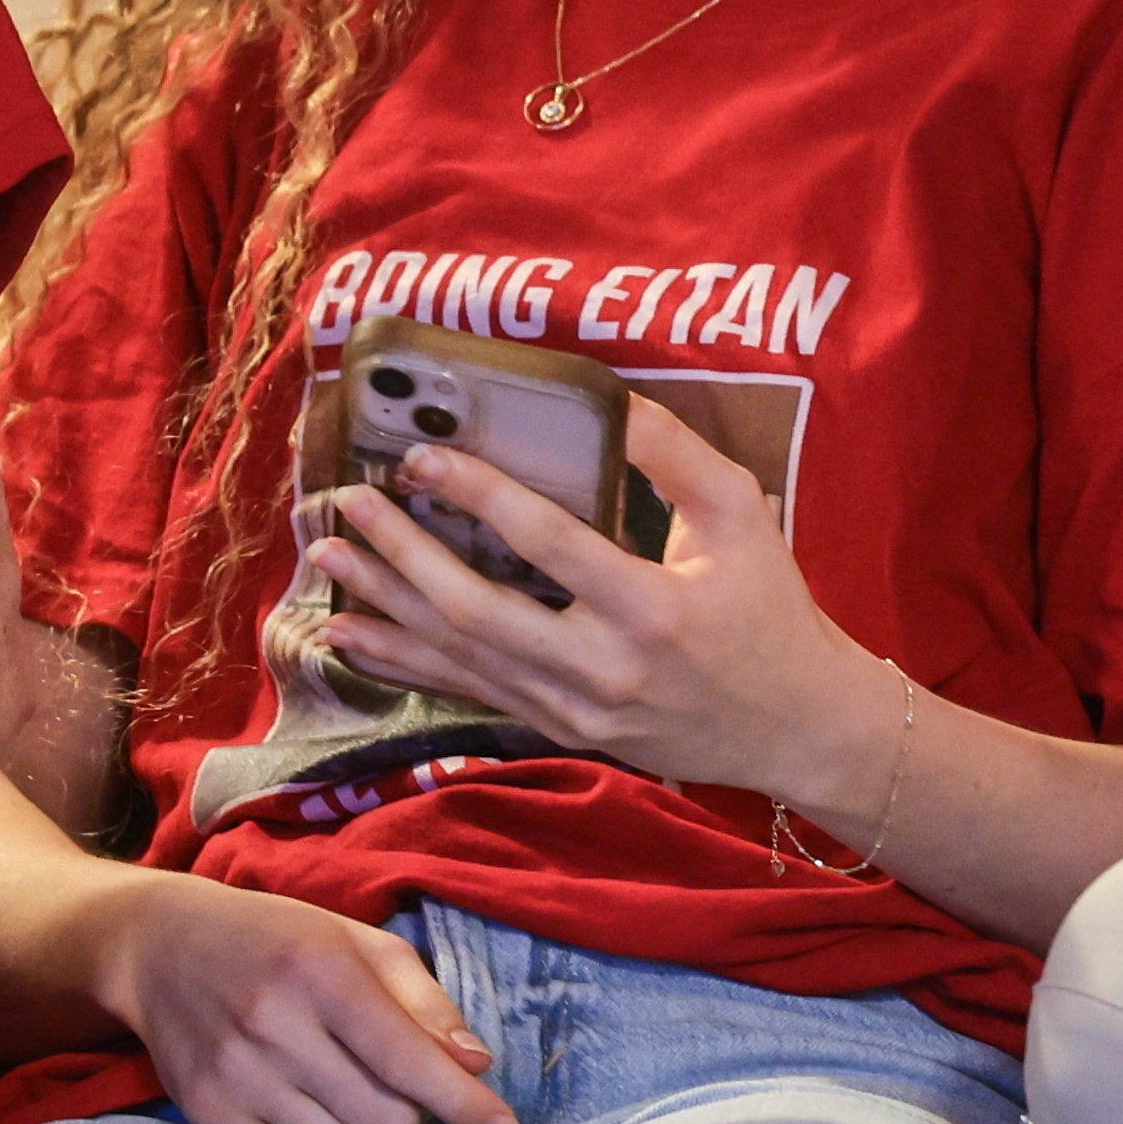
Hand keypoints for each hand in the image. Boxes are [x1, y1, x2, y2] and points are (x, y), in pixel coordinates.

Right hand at [97, 877, 518, 1123]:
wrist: (160, 947)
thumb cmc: (278, 940)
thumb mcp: (357, 943)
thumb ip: (424, 1002)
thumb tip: (477, 1065)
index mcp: (320, 973)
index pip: (409, 1060)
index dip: (466, 1104)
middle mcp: (275, 1026)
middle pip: (388, 1123)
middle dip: (412, 1117)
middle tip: (396, 1087)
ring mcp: (237, 1077)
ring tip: (351, 1102)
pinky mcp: (210, 1116)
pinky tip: (316, 1121)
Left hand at [301, 402, 901, 816]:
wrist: (796, 729)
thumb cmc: (771, 610)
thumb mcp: (740, 516)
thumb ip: (674, 452)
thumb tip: (604, 394)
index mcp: (651, 609)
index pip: (545, 543)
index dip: (477, 495)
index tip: (419, 459)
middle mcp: (603, 669)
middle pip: (477, 611)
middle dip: (402, 555)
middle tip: (346, 506)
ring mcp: (575, 710)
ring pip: (459, 657)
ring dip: (385, 606)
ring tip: (326, 558)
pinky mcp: (560, 729)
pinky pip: (468, 691)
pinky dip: (404, 661)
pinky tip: (350, 636)